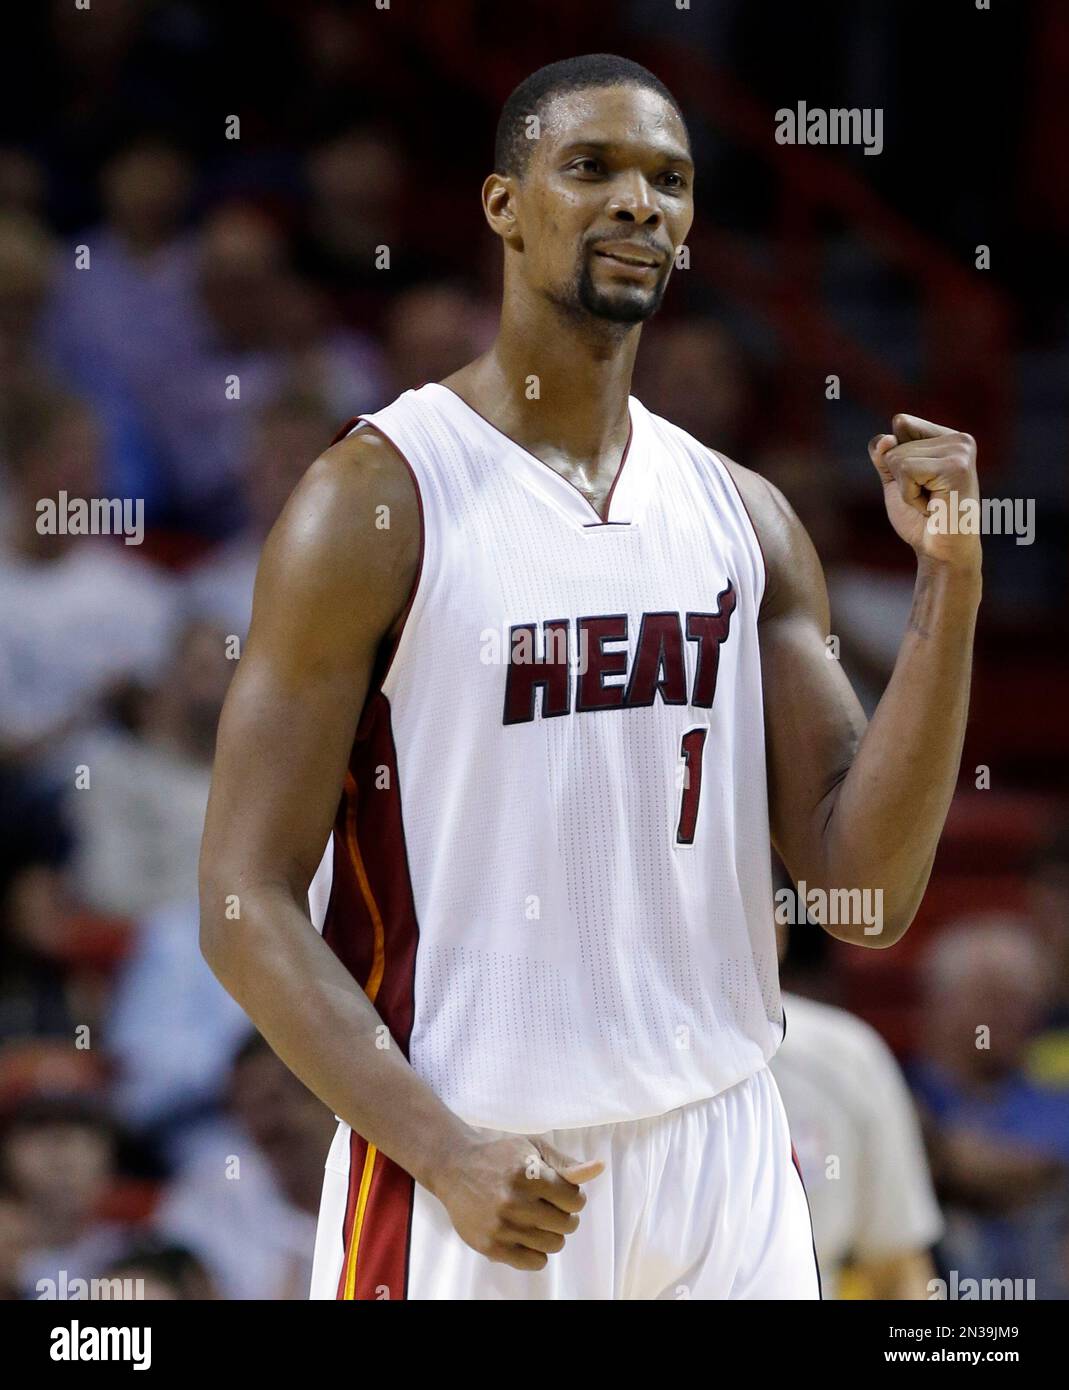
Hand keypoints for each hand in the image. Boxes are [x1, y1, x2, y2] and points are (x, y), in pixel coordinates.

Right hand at [432, 1131, 603, 1269]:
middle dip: (564, 1215)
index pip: (575, 1199)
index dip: (573, 1196)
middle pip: (566, 1224)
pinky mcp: (491, 1246)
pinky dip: (537, 1252)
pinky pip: (533, 1262)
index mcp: (528, 1173)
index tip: (561, 1192)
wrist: (454, 1167)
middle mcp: (514, 1201)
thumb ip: (565, 1163)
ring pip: (552, 1244)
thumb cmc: (499, 1155)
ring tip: (538, 1220)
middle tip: (549, 1206)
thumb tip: (598, 1168)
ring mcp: (502, 1226)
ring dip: (552, 1234)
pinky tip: (527, 1235)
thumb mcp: (533, 1149)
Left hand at [869, 414, 980, 571]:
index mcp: (947, 437)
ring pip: (898, 457)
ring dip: (906, 489)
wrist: (941, 553)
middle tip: (927, 499)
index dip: (895, 459)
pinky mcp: (957, 466)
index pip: (901, 423)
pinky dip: (910, 496)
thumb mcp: (896, 481)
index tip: (920, 483)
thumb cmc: (921, 520)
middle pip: (895, 444)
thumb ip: (885, 456)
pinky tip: (933, 506)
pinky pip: (907, 471)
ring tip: (931, 503)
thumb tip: (886, 439)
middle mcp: (959, 439)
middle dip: (901, 480)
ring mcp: (960, 450)